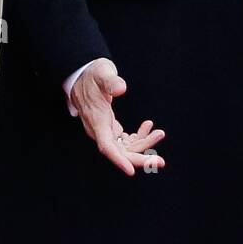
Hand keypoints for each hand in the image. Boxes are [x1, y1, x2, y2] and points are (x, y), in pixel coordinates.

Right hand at [69, 57, 165, 175]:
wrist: (82, 74)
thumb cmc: (92, 74)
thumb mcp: (102, 73)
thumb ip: (111, 81)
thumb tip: (121, 88)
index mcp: (97, 122)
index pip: (107, 146)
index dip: (119, 160)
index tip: (131, 171)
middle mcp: (100, 131)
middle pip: (119, 152)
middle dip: (140, 158)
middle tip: (161, 162)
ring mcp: (105, 131)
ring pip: (125, 147)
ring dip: (144, 144)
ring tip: (160, 133)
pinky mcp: (110, 128)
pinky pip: (125, 140)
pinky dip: (139, 136)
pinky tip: (148, 125)